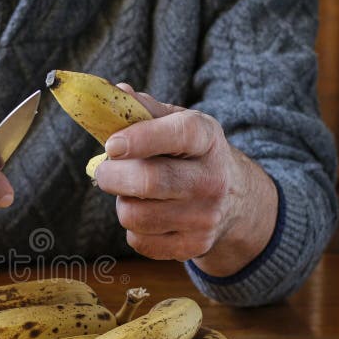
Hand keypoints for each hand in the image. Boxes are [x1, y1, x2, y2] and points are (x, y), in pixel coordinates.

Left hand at [94, 84, 277, 276]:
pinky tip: (148, 215)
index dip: (141, 138)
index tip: (112, 145)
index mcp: (207, 138)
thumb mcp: (177, 124)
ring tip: (132, 194)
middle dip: (111, 176)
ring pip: (135, 215)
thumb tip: (115, 92)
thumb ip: (143, 109)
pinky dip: (133, 229)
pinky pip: (139, 241)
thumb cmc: (191, 155)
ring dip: (122, 203)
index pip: (178, 134)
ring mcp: (205, 217)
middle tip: (103, 171)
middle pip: (148, 182)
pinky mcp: (193, 246)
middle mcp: (212, 179)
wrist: (235, 201)